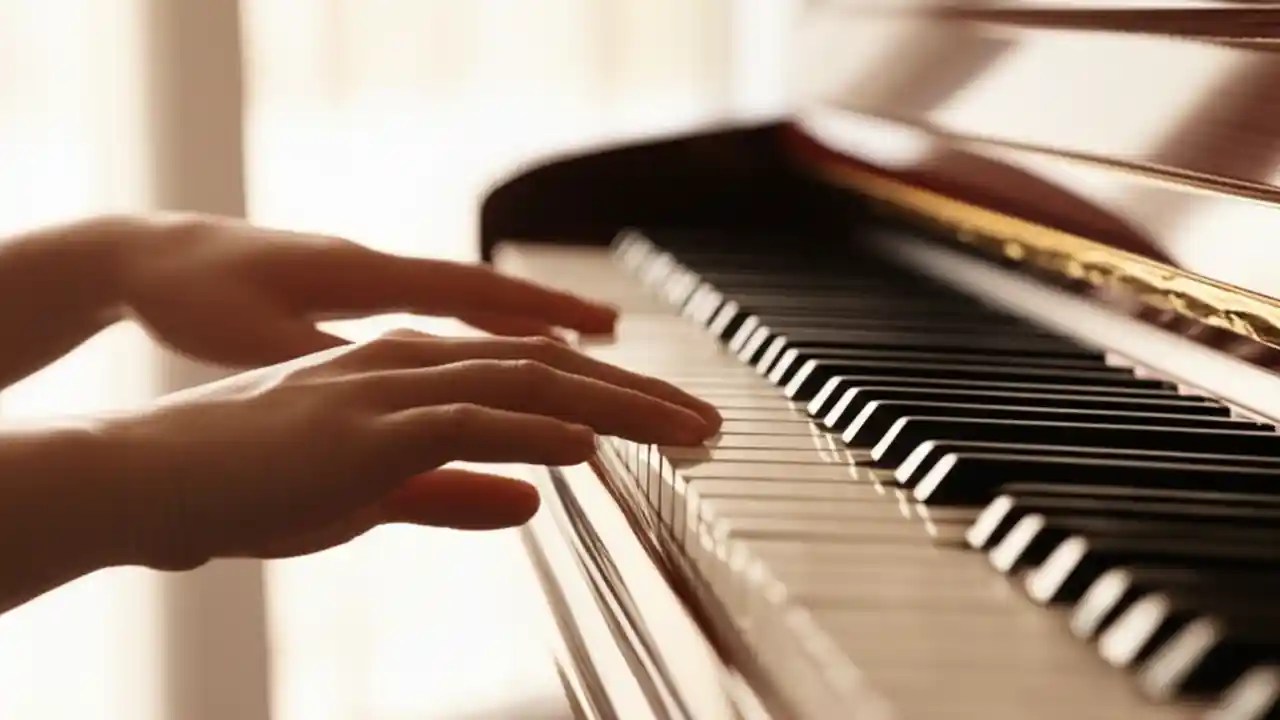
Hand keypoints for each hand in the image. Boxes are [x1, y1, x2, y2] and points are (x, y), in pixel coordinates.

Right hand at [91, 332, 720, 570]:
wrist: (152, 479)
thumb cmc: (251, 483)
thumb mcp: (374, 492)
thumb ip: (455, 491)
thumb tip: (533, 501)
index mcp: (412, 373)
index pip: (531, 374)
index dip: (607, 395)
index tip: (667, 421)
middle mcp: (411, 364)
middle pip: (548, 370)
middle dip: (636, 396)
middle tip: (706, 423)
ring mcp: (389, 389)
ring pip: (526, 386)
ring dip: (613, 407)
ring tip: (682, 431)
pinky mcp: (366, 428)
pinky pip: (468, 421)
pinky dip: (535, 430)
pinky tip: (588, 444)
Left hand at [116, 214, 618, 366]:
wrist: (149, 258)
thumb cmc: (195, 298)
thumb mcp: (259, 340)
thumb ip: (334, 365)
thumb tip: (406, 397)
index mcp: (365, 278)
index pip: (477, 292)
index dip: (545, 313)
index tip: (605, 333)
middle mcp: (381, 271)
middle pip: (492, 295)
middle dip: (559, 318)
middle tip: (624, 343)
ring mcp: (371, 280)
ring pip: (469, 304)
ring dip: (528, 324)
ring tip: (584, 350)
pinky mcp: (355, 295)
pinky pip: (439, 313)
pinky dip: (483, 330)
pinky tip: (500, 352)